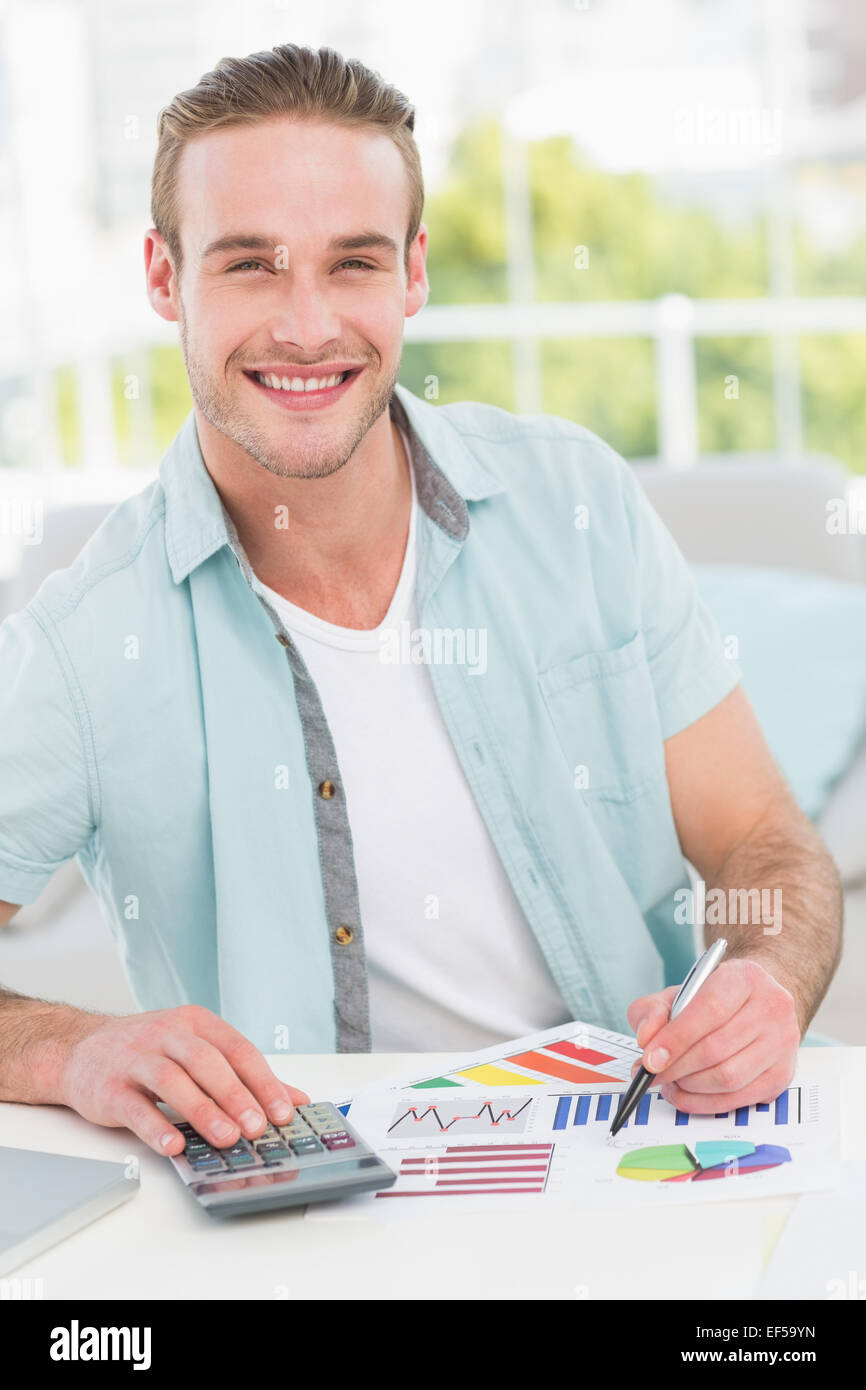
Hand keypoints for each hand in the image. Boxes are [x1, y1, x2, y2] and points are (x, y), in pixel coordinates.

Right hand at [58, 1004, 309, 1155]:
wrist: (79, 1050)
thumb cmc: (146, 1052)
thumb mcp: (196, 1051)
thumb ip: (243, 1075)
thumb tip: (295, 1099)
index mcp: (195, 1023)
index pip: (237, 1049)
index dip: (263, 1080)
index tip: (283, 1111)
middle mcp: (166, 1034)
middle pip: (207, 1062)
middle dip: (237, 1096)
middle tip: (257, 1127)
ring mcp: (135, 1059)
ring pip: (173, 1081)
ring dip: (203, 1111)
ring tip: (226, 1138)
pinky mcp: (109, 1088)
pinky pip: (135, 1107)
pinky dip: (156, 1127)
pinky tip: (173, 1146)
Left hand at [626, 958, 800, 1113]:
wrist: (754, 1004)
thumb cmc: (714, 999)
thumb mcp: (677, 993)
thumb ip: (653, 1010)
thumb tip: (646, 1040)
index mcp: (746, 977)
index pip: (711, 1009)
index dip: (677, 1038)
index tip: (650, 1058)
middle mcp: (772, 1007)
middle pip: (717, 1048)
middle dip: (676, 1067)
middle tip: (651, 1074)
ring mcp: (783, 1043)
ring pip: (729, 1077)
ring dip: (689, 1086)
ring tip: (670, 1081)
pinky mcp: (783, 1074)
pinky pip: (739, 1099)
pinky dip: (705, 1103)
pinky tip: (687, 1093)